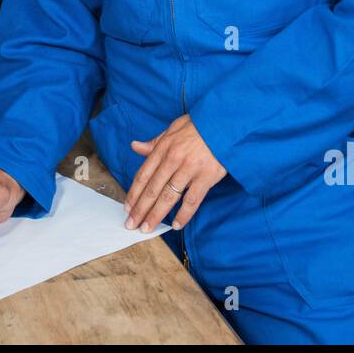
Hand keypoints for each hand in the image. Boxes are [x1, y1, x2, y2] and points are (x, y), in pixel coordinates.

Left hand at [125, 114, 225, 232]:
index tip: (127, 207)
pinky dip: (183, 215)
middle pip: (152, 189)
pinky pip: (192, 200)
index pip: (143, 175)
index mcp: (164, 148)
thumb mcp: (174, 128)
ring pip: (168, 197)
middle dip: (140, 209)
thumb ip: (154, 142)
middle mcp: (173, 160)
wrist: (226, 124)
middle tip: (131, 224)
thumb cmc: (200, 125)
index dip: (133, 193)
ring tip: (147, 228)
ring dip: (155, 215)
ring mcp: (189, 169)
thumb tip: (135, 146)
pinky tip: (176, 225)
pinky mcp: (206, 177)